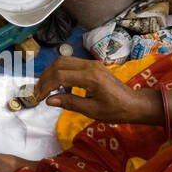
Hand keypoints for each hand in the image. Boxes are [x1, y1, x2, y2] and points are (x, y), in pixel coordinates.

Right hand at [33, 57, 158, 124]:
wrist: (133, 104)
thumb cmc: (115, 110)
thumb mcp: (92, 111)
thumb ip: (70, 103)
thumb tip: (49, 100)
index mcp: (90, 77)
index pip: (60, 76)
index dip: (46, 86)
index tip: (39, 98)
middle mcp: (90, 66)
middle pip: (59, 63)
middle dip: (45, 77)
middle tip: (38, 92)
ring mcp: (92, 64)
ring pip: (64, 60)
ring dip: (51, 72)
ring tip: (45, 87)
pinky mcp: (92, 65)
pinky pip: (71, 63)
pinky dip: (60, 71)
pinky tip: (58, 84)